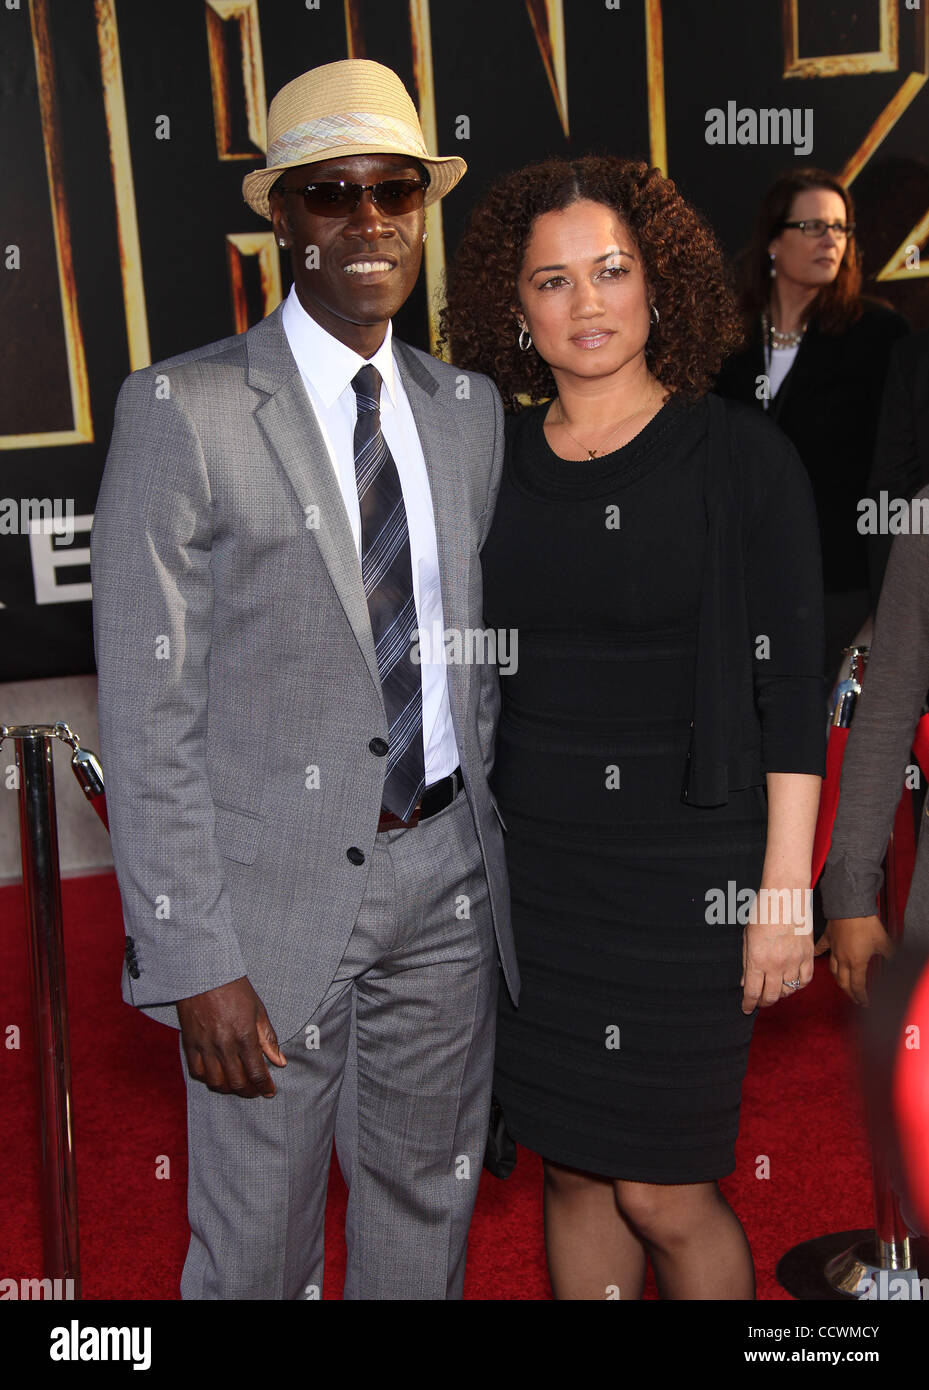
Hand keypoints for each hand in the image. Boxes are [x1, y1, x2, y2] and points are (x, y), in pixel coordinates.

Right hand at [176, 975, 286, 1096]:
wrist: (204, 974)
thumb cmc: (235, 989)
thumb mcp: (258, 1011)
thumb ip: (268, 1039)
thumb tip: (280, 1062)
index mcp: (244, 1035)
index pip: (256, 1072)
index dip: (264, 1086)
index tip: (269, 1092)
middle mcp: (224, 1044)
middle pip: (237, 1082)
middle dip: (250, 1091)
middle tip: (256, 1091)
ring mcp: (205, 1046)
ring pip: (216, 1082)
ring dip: (229, 1089)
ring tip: (238, 1085)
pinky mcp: (190, 1044)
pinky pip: (197, 1072)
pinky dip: (208, 1079)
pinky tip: (217, 1076)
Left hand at [741, 883, 812, 1012]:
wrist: (786, 896)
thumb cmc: (763, 912)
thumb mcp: (747, 936)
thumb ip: (747, 962)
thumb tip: (745, 982)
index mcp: (758, 959)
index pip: (753, 992)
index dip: (749, 1004)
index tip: (746, 1008)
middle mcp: (776, 964)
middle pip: (771, 996)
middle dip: (764, 1002)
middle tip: (760, 1001)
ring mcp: (794, 961)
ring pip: (789, 990)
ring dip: (780, 993)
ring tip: (774, 989)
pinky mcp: (808, 956)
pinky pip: (805, 980)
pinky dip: (798, 985)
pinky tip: (791, 982)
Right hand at [815, 915, 893, 1005]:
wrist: (850, 907)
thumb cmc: (866, 924)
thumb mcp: (884, 942)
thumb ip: (890, 955)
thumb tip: (896, 961)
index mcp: (856, 963)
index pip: (858, 986)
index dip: (861, 997)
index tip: (864, 1003)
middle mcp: (843, 959)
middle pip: (843, 982)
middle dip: (849, 993)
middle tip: (855, 998)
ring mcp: (833, 949)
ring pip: (833, 970)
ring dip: (838, 979)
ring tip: (843, 983)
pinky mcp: (828, 938)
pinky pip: (820, 949)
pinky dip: (818, 954)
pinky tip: (816, 957)